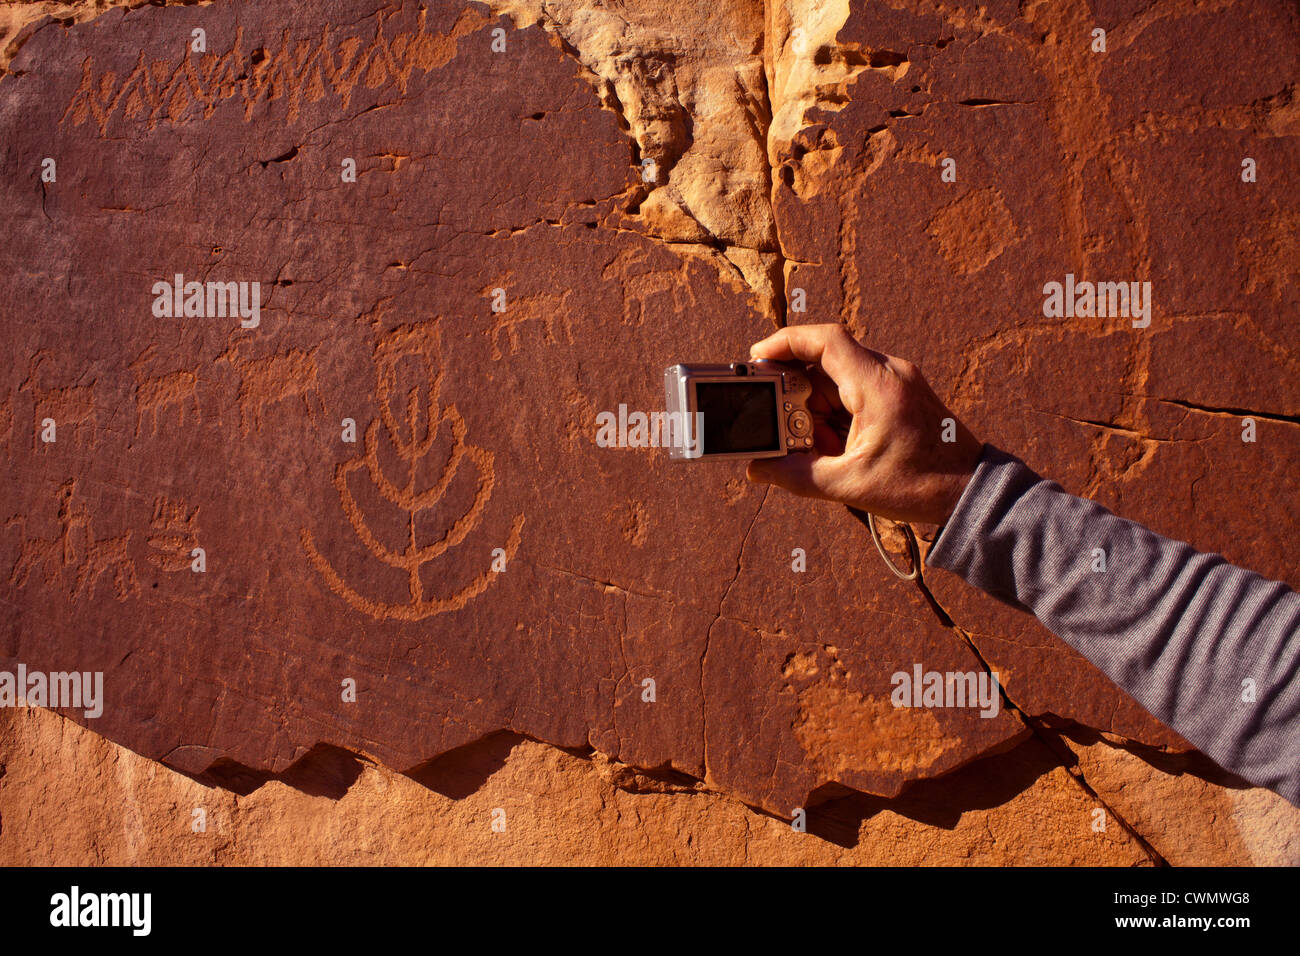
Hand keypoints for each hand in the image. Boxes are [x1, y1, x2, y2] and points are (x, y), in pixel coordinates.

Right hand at [746, 324, 982, 525]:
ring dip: (817, 408)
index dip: (786, 342)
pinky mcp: (901, 393)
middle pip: (826, 362)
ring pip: (839, 377)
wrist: (971, 492)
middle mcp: (890, 373)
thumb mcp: (850, 485)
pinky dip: (836, 412)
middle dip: (797, 392)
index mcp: (878, 386)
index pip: (826, 340)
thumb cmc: (921, 486)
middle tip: (782, 425)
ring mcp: (898, 381)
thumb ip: (797, 476)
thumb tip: (758, 470)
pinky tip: (836, 445)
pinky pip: (856, 389)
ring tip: (817, 447)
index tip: (757, 357)